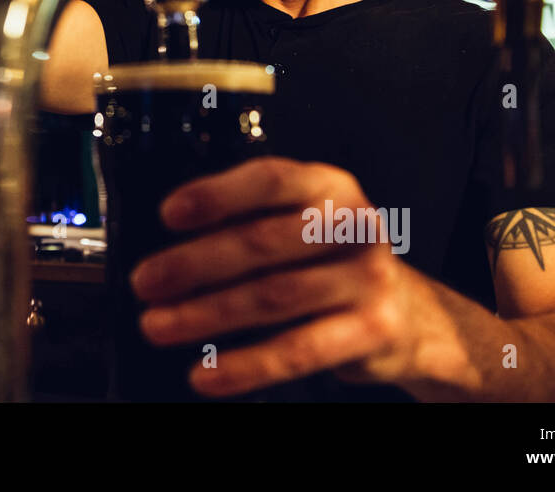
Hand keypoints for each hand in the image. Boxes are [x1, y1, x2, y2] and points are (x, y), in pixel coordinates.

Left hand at [130, 157, 429, 396]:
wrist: (410, 314)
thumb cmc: (329, 262)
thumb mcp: (299, 225)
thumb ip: (248, 224)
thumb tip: (167, 246)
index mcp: (328, 186)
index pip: (270, 180)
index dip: (217, 195)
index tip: (168, 214)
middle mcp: (354, 224)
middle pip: (262, 241)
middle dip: (193, 264)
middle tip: (144, 282)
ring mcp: (368, 277)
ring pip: (273, 297)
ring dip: (205, 315)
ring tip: (157, 325)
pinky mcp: (373, 329)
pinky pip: (298, 349)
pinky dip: (246, 365)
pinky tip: (206, 374)